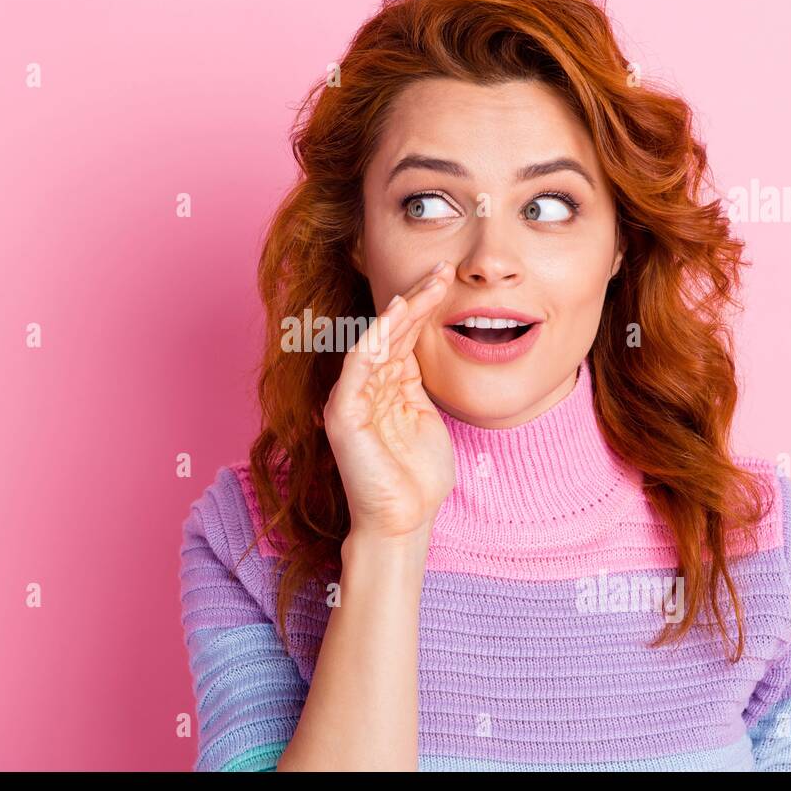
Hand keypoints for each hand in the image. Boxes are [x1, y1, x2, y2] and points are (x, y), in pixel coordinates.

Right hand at [323, 262, 456, 546]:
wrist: (403, 521)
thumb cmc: (418, 478)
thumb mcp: (428, 417)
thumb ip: (422, 384)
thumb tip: (435, 348)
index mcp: (386, 386)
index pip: (403, 335)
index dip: (423, 305)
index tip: (448, 277)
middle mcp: (365, 386)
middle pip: (390, 331)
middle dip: (416, 297)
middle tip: (443, 268)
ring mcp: (351, 397)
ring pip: (376, 340)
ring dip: (403, 309)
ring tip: (429, 283)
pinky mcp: (343, 412)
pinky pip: (358, 365)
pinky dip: (377, 337)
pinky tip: (397, 314)